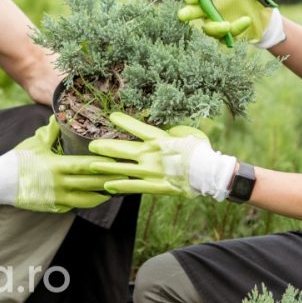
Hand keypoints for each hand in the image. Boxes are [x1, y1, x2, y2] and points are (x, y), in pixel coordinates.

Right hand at [0, 119, 112, 212]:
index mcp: (57, 166)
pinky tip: (95, 197)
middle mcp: (60, 183)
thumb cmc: (18, 160)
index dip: (104, 164)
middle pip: (91, 183)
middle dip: (110, 180)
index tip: (118, 162)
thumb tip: (58, 116)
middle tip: (126, 177)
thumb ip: (51, 132)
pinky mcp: (53, 206)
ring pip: (86, 199)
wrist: (0, 182)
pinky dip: (86, 201)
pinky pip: (74, 205)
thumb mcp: (35, 143)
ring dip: (102, 195)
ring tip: (115, 190)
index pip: (86, 165)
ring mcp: (57, 197)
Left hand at [86, 113, 237, 199]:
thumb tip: (165, 133)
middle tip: (92, 146)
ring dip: (106, 166)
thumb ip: (172, 132)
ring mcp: (152, 171)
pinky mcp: (155, 185)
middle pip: (123, 148)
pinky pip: (134, 186)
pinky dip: (120, 186)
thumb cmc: (201, 150)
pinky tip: (107, 186)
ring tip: (92, 165)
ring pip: (123, 168)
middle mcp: (152, 154)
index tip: (112, 116)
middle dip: (105, 147)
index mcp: (160, 138)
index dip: (124, 122)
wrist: (210, 173)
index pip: (138, 128)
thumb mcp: (187, 133)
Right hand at [178, 0, 283, 47]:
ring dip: (215, 28)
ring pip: (207, 29)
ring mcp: (216, 24)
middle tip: (186, 14)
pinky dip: (235, 31)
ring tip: (227, 25)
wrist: (264, 15)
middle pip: (190, 13)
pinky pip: (225, 38)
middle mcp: (209, 10)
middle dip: (186, 13)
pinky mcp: (226, 37)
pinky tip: (246, 22)